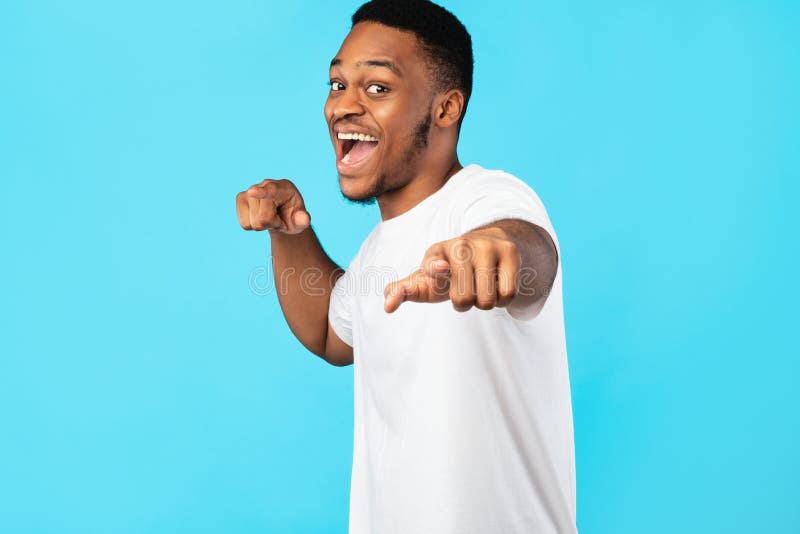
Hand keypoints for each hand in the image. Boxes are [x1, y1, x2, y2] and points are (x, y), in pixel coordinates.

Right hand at [235, 179, 310, 233]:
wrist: (281, 215)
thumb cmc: (292, 216)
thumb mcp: (301, 220)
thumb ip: (303, 220)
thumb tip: (303, 218)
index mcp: (284, 187)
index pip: (271, 189)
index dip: (262, 192)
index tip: (252, 192)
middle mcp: (265, 184)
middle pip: (264, 217)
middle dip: (274, 224)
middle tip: (279, 219)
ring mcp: (251, 190)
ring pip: (253, 223)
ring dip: (263, 226)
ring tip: (270, 217)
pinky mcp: (241, 198)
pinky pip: (245, 224)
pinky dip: (253, 226)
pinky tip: (258, 217)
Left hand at [383, 228, 520, 312]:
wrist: (486, 247)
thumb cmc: (448, 272)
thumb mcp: (425, 280)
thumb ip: (404, 291)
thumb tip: (387, 305)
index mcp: (435, 252)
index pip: (434, 262)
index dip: (437, 267)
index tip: (442, 268)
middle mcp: (461, 245)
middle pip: (464, 298)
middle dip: (464, 303)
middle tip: (465, 290)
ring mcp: (486, 246)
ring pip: (488, 299)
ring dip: (484, 302)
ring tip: (480, 286)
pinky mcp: (509, 251)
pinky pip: (508, 294)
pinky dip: (502, 300)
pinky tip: (496, 285)